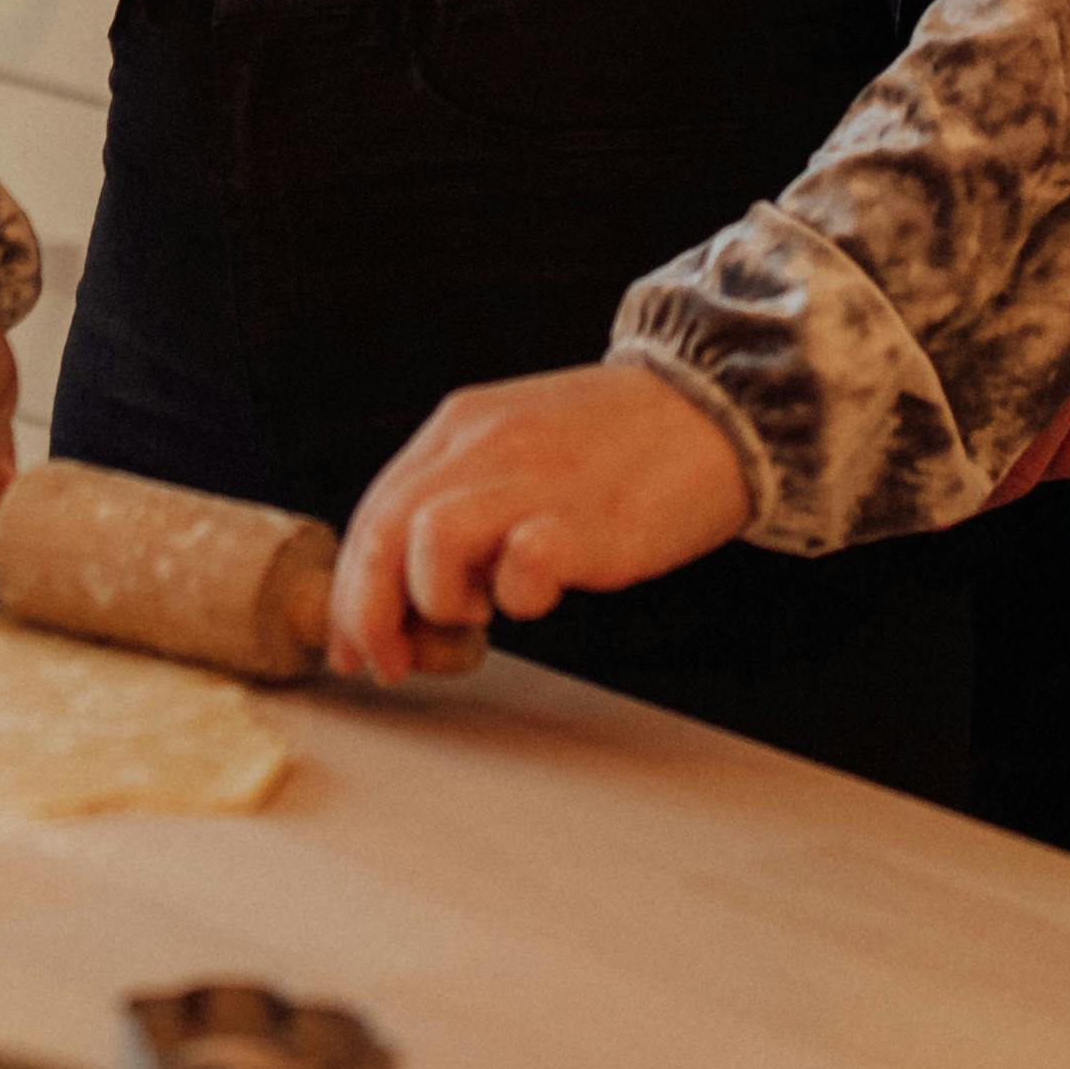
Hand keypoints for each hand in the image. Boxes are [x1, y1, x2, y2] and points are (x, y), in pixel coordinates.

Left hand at [330, 359, 751, 678]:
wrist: (718, 407)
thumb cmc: (620, 443)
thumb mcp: (517, 446)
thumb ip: (461, 499)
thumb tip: (408, 590)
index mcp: (460, 428)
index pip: (373, 513)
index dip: (351, 590)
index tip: (354, 644)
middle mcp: (484, 448)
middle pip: (382, 533)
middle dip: (368, 613)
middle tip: (386, 661)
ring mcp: (536, 481)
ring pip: (429, 542)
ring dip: (438, 598)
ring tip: (483, 611)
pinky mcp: (589, 521)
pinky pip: (522, 567)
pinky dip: (518, 596)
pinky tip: (544, 593)